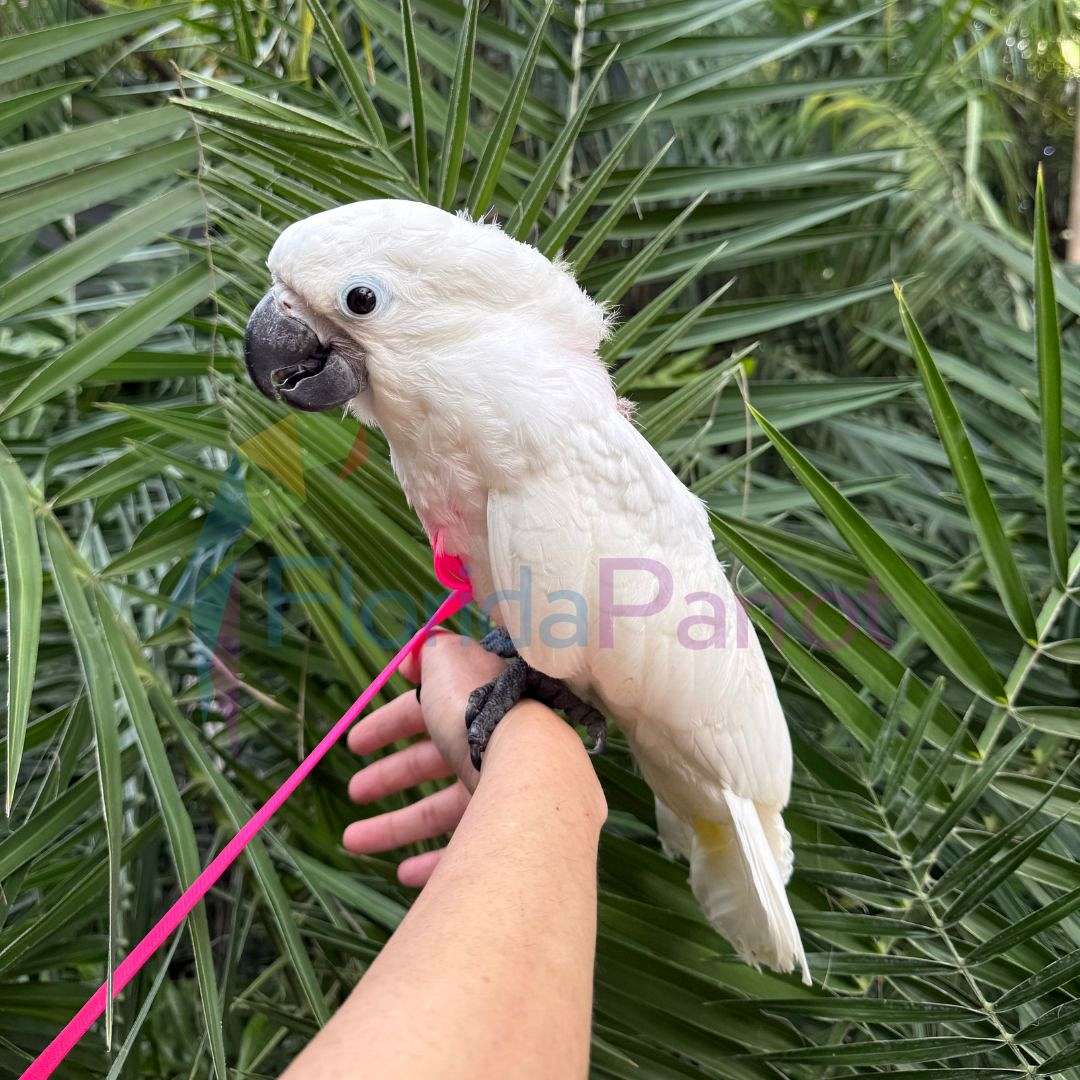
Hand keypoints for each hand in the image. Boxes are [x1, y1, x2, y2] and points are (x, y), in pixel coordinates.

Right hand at [342, 632, 505, 886]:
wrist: (530, 767)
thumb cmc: (479, 710)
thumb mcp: (448, 663)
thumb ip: (431, 654)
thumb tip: (418, 653)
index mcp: (479, 706)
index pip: (429, 712)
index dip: (390, 724)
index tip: (355, 743)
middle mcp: (494, 747)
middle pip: (434, 762)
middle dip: (390, 775)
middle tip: (355, 790)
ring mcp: (504, 792)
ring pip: (441, 812)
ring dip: (395, 826)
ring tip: (351, 842)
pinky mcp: (508, 834)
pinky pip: (466, 853)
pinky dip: (433, 864)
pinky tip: (403, 874)